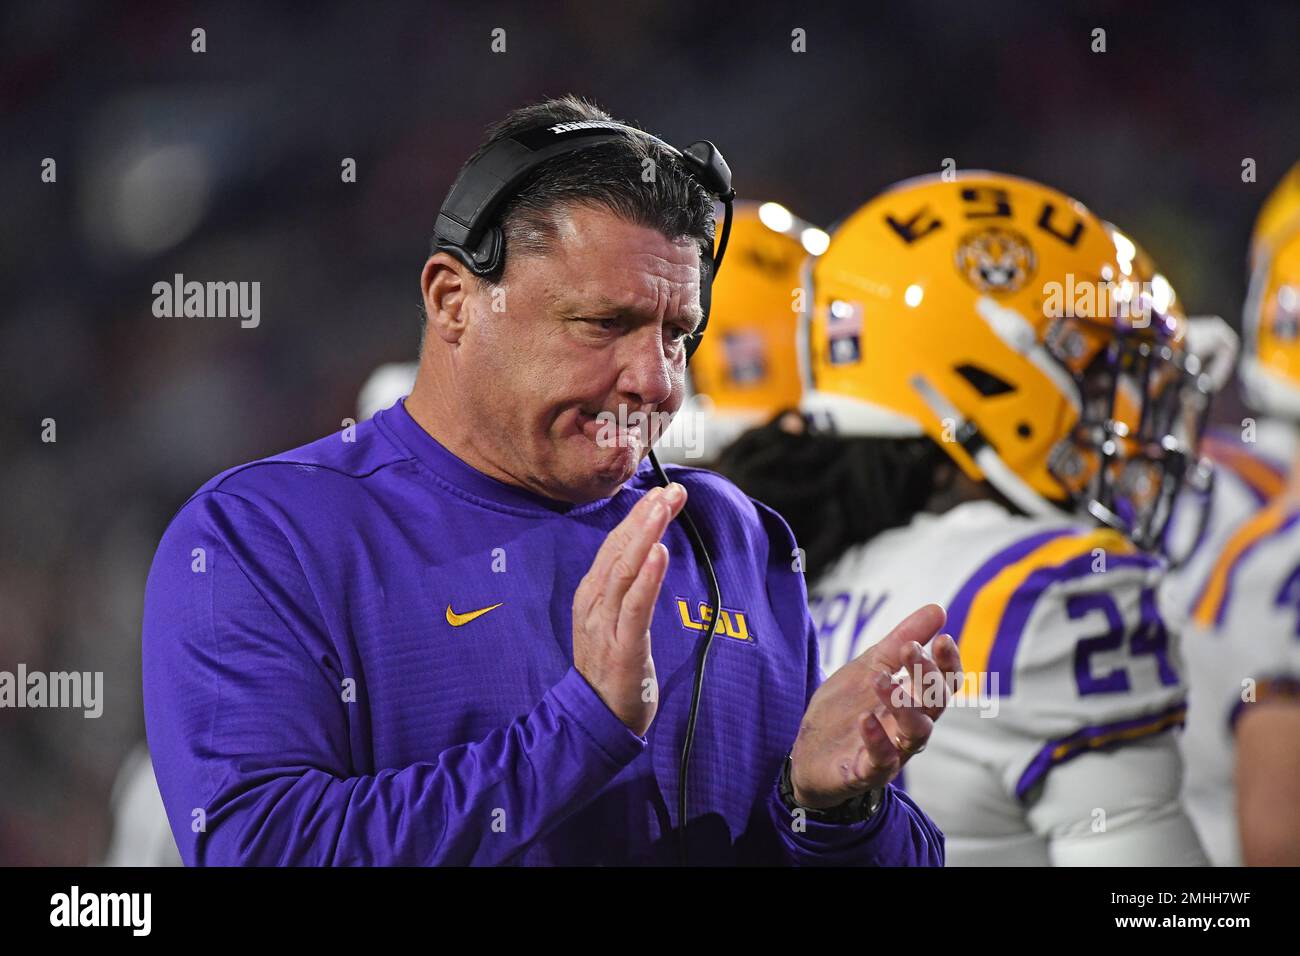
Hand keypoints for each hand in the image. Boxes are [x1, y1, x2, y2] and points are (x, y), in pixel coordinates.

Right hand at [572, 482, 686, 735]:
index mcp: (592, 594)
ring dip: (646, 534)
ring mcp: (604, 625)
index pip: (614, 544)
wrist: (596, 722)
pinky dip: (647, 577)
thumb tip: (649, 551)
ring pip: (624, 569)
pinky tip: (660, 553)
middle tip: (671, 488)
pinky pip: (635, 606)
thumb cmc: (612, 669)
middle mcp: (593, 603)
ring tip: (664, 506)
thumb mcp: (615, 621)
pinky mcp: (621, 647)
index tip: (664, 491)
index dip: (638, 516)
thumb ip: (627, 588)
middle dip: (645, 516)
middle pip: (618, 549)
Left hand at [790, 604, 961, 808]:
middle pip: (935, 703)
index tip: (943, 639)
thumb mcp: (869, 667)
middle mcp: (909, 726)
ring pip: (916, 733)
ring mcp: (892, 751)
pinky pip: (881, 761)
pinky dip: (876, 740)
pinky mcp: (866, 772)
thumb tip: (938, 609)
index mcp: (913, 699)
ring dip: (904, 706)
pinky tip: (865, 719)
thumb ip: (901, 641)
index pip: (944, 682)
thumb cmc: (846, 708)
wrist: (808, 751)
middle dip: (926, 675)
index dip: (948, 663)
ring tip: (880, 681)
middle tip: (910, 650)